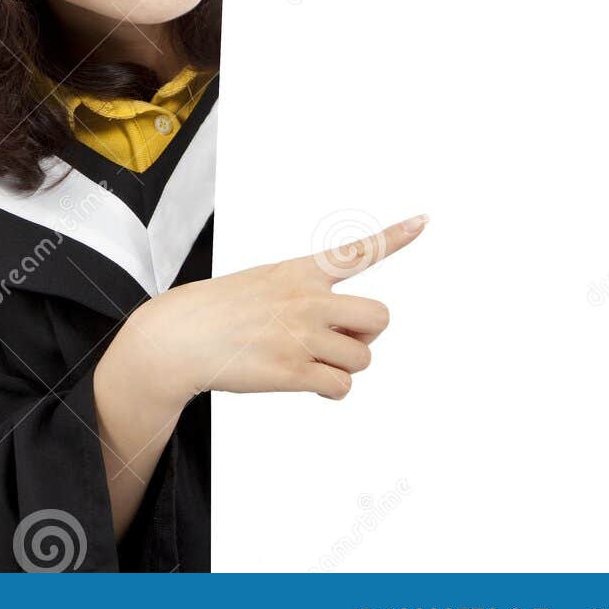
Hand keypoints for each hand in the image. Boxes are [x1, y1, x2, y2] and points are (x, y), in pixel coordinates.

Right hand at [112, 215, 428, 410]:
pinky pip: (341, 387)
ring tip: (306, 359)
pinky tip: (304, 380)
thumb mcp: (268, 283)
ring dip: (343, 366)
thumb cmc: (225, 310)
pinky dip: (330, 389)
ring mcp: (303, 335)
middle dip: (366, 334)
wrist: (184, 335)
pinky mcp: (293, 370)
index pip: (358, 250)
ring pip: (362, 359)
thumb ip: (309, 297)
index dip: (396, 235)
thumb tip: (345, 335)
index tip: (425, 220)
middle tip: (338, 340)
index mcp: (302, 271)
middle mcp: (309, 299)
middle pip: (380, 318)